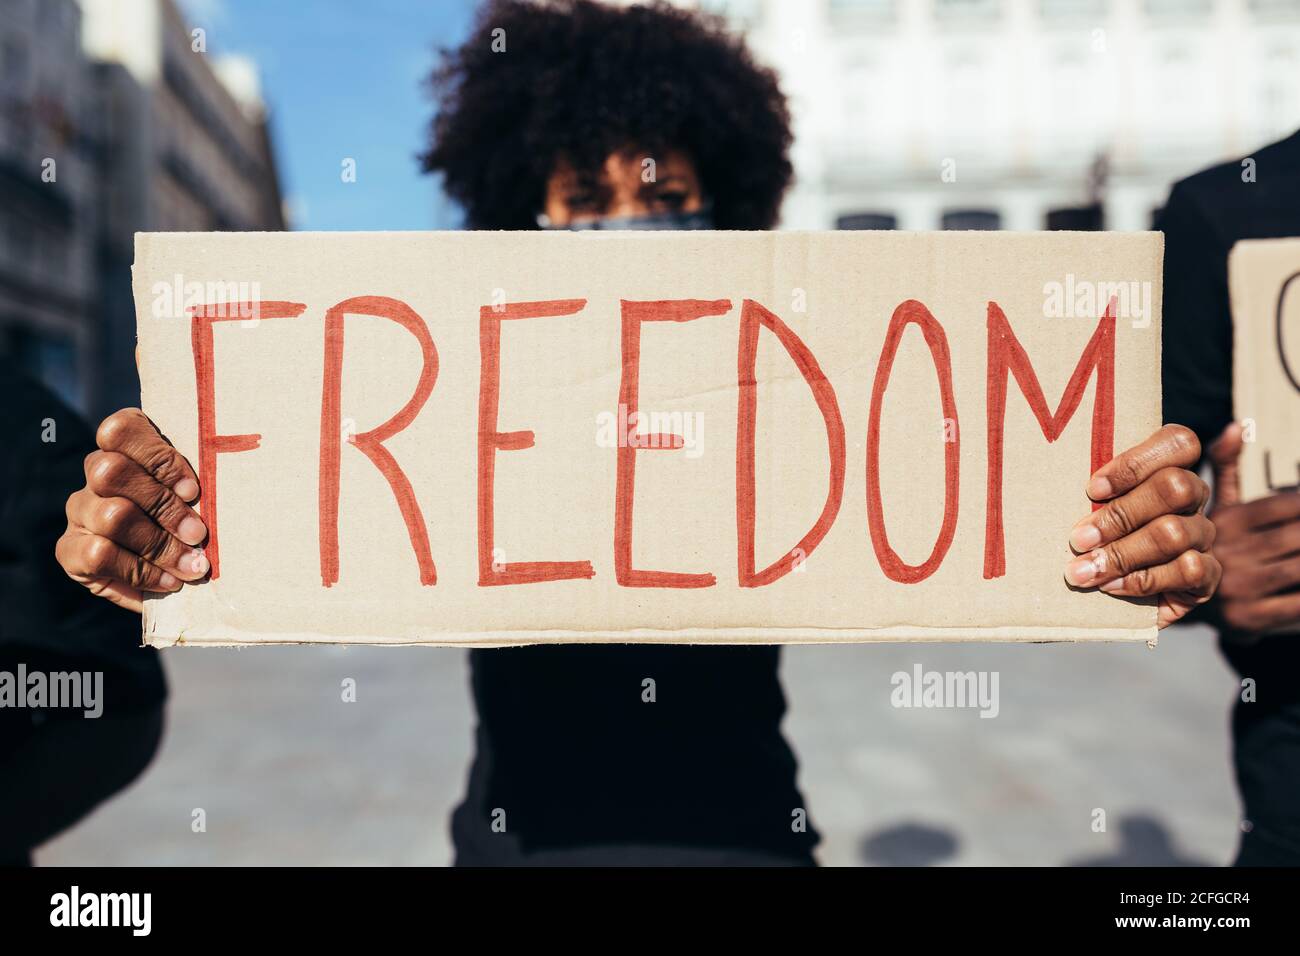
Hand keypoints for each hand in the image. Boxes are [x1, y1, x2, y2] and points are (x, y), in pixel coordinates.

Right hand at [56, 408, 208, 612]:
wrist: (168, 568)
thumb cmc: (192, 517)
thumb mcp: (197, 495)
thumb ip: (196, 489)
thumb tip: (218, 500)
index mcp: (124, 446)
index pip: (120, 431)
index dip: (157, 458)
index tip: (193, 490)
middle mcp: (95, 472)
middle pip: (112, 472)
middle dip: (164, 507)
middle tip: (199, 534)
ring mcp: (80, 509)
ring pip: (111, 516)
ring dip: (160, 545)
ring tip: (192, 565)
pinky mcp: (69, 549)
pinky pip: (98, 555)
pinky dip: (141, 571)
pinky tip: (169, 581)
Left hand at [1065, 424, 1219, 627]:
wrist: (1114, 597)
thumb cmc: (1094, 539)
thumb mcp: (1089, 510)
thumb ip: (1089, 493)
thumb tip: (1048, 477)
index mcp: (1168, 470)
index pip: (1179, 442)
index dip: (1136, 463)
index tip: (1092, 490)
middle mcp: (1193, 498)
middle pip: (1175, 487)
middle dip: (1120, 514)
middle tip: (1078, 539)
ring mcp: (1203, 536)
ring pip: (1174, 532)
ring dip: (1121, 553)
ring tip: (1083, 570)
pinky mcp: (1207, 576)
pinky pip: (1188, 570)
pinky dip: (1143, 580)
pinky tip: (1111, 586)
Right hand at [1204, 423, 1299, 633]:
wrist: (1166, 607)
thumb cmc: (1198, 548)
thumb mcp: (1204, 507)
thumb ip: (1225, 468)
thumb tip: (1236, 427)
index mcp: (1226, 521)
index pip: (1283, 504)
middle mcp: (1230, 551)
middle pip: (1298, 536)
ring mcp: (1239, 586)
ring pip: (1299, 567)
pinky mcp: (1247, 618)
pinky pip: (1296, 605)